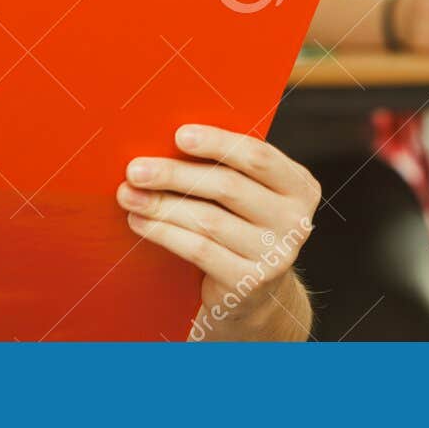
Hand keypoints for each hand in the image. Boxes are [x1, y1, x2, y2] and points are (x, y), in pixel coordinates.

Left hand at [118, 124, 319, 339]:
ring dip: (162, 205)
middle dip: (176, 174)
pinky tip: (140, 221)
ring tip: (128, 194)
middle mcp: (295, 220)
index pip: (258, 157)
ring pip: (209, 221)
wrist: (253, 292)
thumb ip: (228, 168)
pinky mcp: (249, 283)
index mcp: (299, 186)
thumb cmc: (241, 225)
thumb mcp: (249, 195)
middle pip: (228, 188)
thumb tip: (166, 142)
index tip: (179, 135)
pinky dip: (164, 233)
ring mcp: (275, 255)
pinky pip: (199, 251)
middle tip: (136, 169)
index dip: (218, 143)